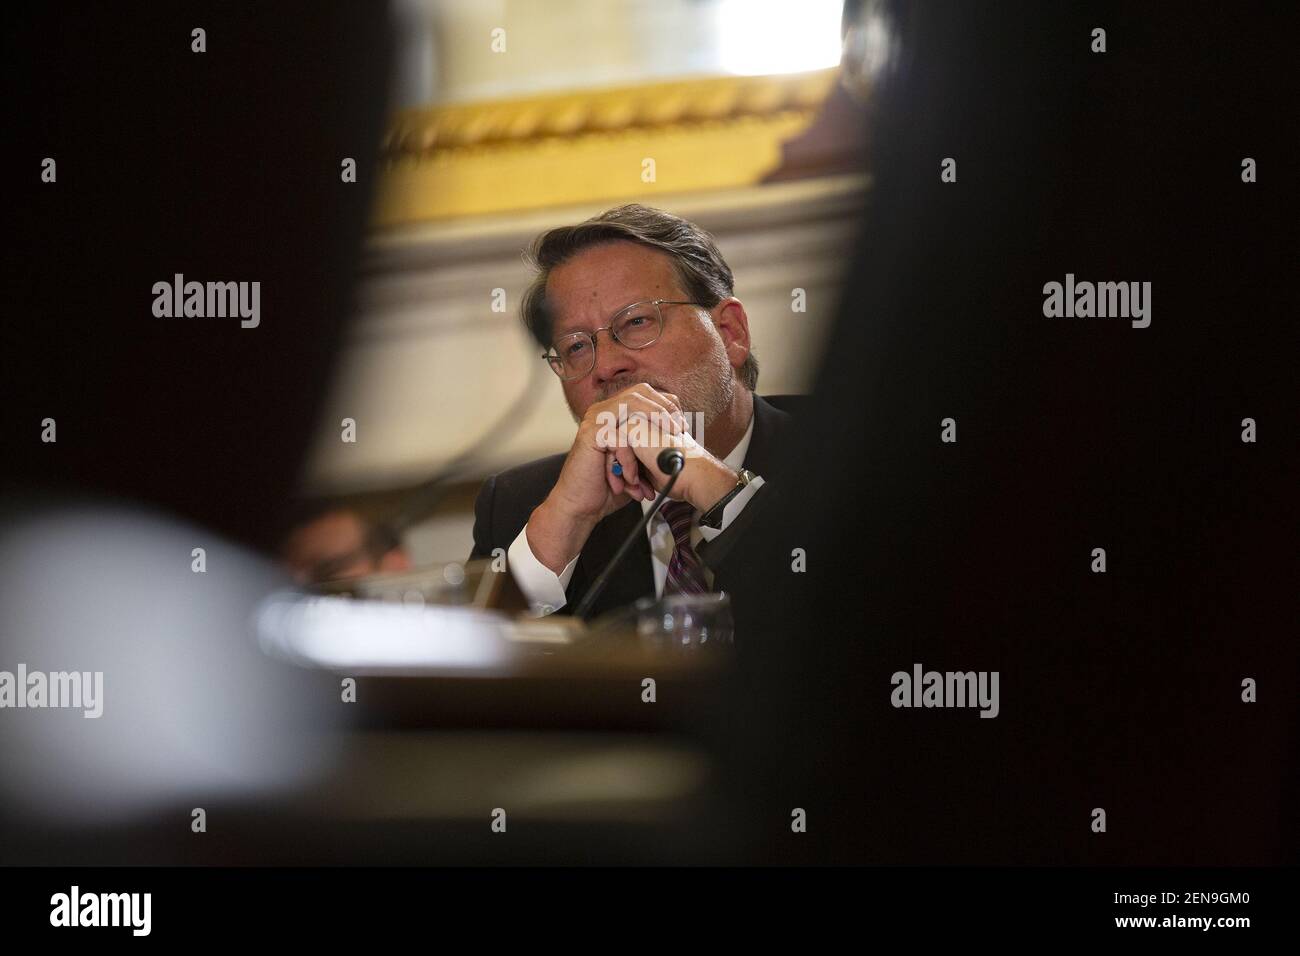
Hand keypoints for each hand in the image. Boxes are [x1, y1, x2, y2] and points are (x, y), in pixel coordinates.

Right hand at [526, 383, 689, 573]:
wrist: (582, 507)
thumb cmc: (609, 486)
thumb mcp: (638, 461)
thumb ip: (651, 443)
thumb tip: (680, 433)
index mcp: (615, 413)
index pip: (645, 392)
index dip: (667, 405)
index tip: (681, 426)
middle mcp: (603, 411)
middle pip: (639, 392)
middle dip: (663, 411)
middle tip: (677, 431)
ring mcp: (595, 420)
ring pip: (630, 407)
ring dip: (650, 428)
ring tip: (661, 451)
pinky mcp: (590, 435)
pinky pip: (619, 437)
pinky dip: (630, 458)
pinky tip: (633, 477)